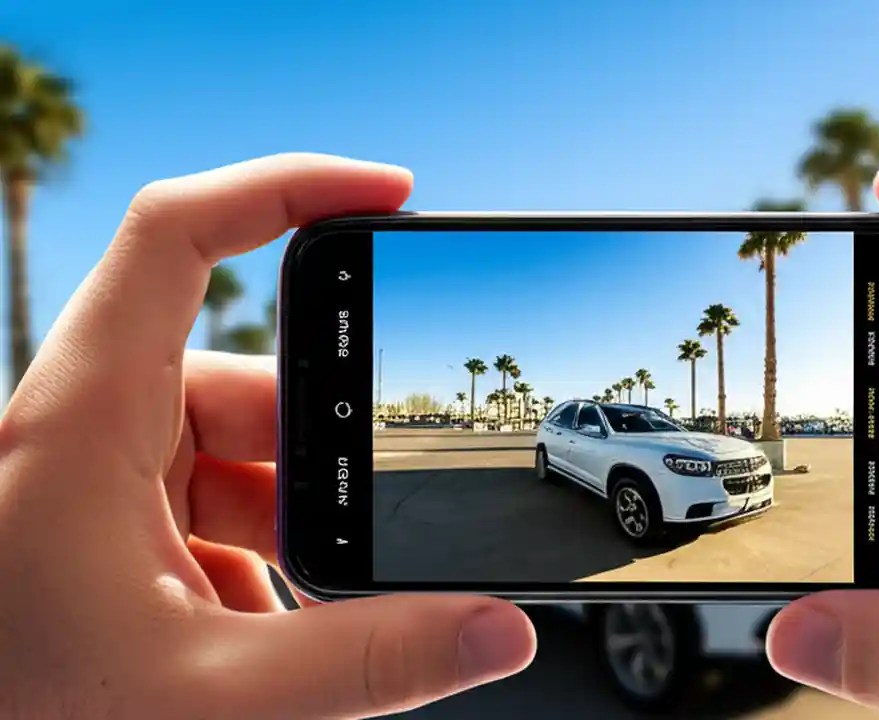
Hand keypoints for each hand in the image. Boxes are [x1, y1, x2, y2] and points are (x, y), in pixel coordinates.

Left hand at [0, 154, 535, 718]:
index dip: (287, 188)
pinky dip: (261, 560)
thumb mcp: (205, 695)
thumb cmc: (18, 718)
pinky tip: (274, 636)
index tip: (390, 197)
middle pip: (243, 376)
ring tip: (318, 611)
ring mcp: (96, 480)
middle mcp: (84, 430)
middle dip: (328, 451)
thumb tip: (498, 631)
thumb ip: (365, 665)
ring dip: (295, 524)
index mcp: (82, 422)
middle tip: (377, 521)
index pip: (175, 235)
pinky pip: (212, 507)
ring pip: (235, 454)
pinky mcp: (108, 527)